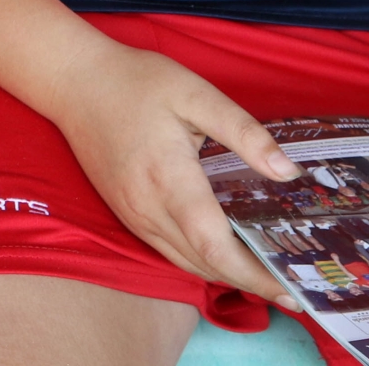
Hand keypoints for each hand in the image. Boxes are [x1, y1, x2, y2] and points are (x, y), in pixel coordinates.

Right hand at [52, 37, 302, 308]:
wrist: (73, 79)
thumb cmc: (135, 81)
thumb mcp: (194, 92)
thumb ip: (243, 132)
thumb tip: (288, 172)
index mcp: (168, 178)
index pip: (215, 247)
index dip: (255, 274)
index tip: (293, 288)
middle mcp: (146, 206)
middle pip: (204, 264)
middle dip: (250, 282)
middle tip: (295, 285)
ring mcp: (132, 212)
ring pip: (184, 262)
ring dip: (225, 275)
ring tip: (266, 274)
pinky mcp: (124, 210)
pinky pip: (166, 249)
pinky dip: (199, 260)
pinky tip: (222, 252)